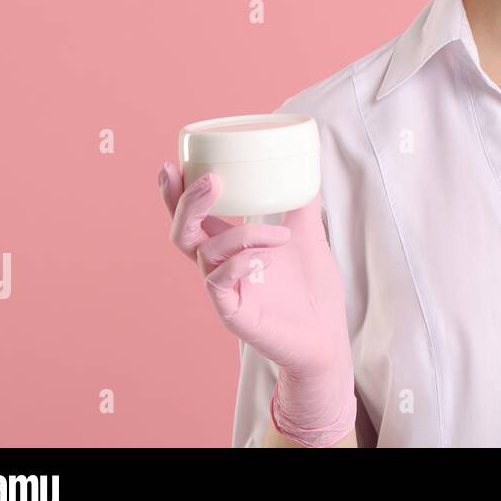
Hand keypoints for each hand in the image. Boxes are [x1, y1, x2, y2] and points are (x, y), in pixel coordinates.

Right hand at [159, 163, 356, 445]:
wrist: (328, 338)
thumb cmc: (312, 290)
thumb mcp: (309, 235)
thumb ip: (303, 201)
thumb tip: (306, 162)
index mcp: (229, 247)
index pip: (191, 217)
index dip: (175, 193)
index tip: (172, 163)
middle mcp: (218, 267)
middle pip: (181, 232)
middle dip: (187, 202)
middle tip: (210, 179)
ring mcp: (223, 292)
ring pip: (204, 253)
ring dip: (243, 234)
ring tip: (281, 235)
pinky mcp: (233, 315)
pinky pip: (218, 284)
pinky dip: (238, 263)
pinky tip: (263, 260)